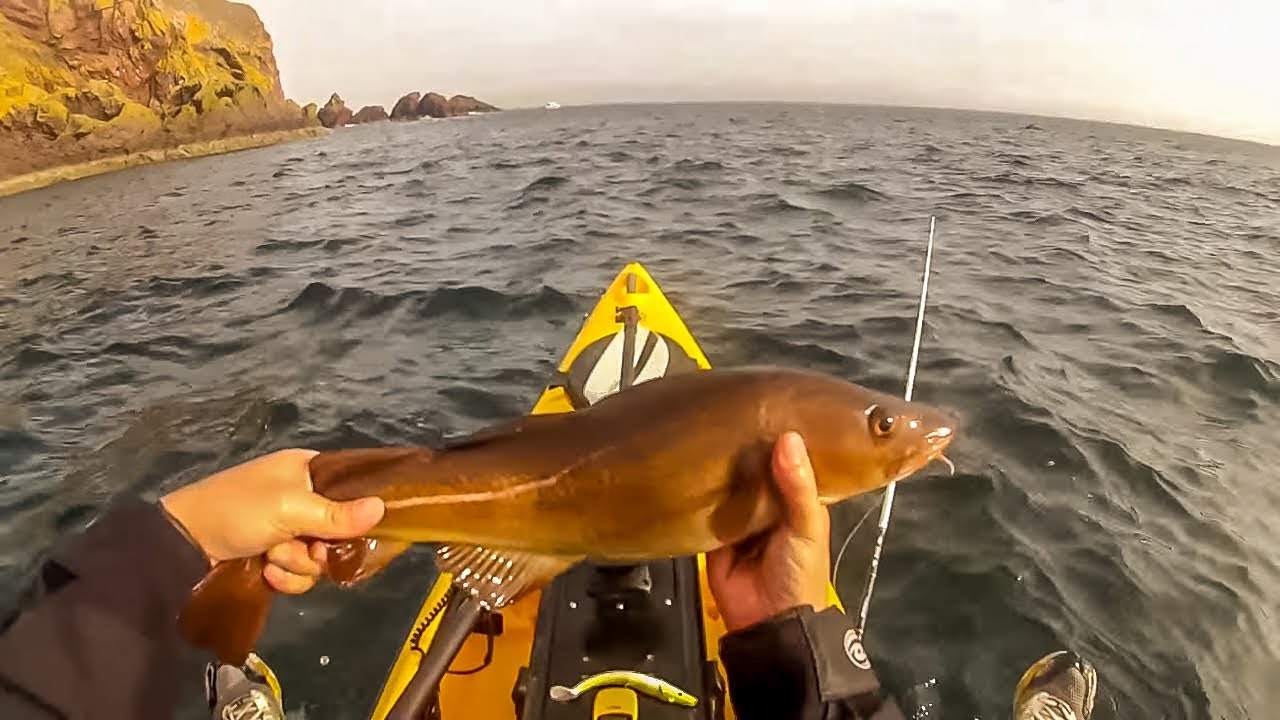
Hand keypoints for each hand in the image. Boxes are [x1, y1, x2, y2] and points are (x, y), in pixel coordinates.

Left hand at [160, 449, 384, 594]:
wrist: (181, 543)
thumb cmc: (238, 511)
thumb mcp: (290, 509)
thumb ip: (337, 514)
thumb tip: (383, 508)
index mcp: (309, 471)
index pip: (353, 487)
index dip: (360, 511)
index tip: (358, 531)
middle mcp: (303, 497)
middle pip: (341, 529)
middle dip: (322, 546)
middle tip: (310, 549)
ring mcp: (288, 528)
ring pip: (320, 556)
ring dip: (298, 563)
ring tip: (273, 557)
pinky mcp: (274, 554)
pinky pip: (300, 572)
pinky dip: (285, 577)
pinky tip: (266, 571)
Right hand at [707, 432, 831, 631]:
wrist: (768, 621)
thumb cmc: (801, 574)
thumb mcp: (807, 526)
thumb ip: (798, 485)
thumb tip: (787, 439)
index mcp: (798, 500)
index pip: (790, 460)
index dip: (783, 437)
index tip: (769, 404)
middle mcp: (769, 505)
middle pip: (755, 469)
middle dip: (746, 449)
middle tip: (730, 412)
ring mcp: (740, 517)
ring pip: (729, 484)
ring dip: (721, 467)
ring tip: (708, 430)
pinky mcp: (714, 531)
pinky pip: (705, 506)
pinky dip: (700, 491)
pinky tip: (692, 464)